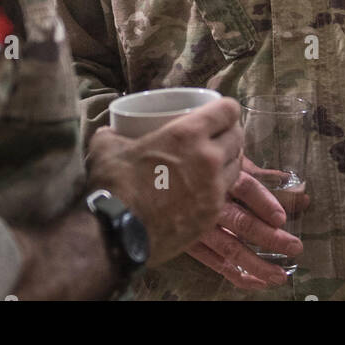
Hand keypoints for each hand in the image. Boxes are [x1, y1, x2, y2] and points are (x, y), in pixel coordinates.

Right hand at [85, 98, 243, 265]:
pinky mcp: (211, 217)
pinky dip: (217, 189)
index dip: (226, 109)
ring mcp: (214, 191)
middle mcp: (209, 160)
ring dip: (227, 161)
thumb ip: (113, 133)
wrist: (115, 235)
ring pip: (236, 167)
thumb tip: (110, 130)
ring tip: (212, 163)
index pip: (228, 110)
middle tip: (215, 136)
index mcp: (188, 134)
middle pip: (237, 137)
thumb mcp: (107, 147)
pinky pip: (224, 195)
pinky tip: (202, 190)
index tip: (219, 112)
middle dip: (229, 133)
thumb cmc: (113, 186)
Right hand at [186, 157, 305, 289]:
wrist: (159, 180)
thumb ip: (260, 173)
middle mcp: (210, 202)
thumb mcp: (229, 161)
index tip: (281, 218)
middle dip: (271, 238)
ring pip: (230, 248)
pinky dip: (237, 275)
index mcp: (221, 176)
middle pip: (242, 222)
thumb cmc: (202, 167)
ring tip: (280, 275)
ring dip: (258, 264)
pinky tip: (256, 282)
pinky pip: (216, 263)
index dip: (265, 203)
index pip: (247, 188)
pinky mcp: (190, 243)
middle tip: (294, 247)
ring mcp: (198, 226)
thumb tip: (292, 182)